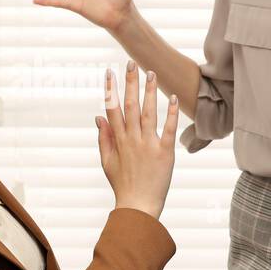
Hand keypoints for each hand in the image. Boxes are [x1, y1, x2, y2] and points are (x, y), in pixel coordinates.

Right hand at [96, 61, 177, 219]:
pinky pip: (168, 129)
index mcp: (118, 141)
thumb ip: (104, 138)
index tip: (110, 72)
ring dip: (149, 92)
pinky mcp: (164, 153)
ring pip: (147, 113)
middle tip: (131, 63)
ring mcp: (148, 145)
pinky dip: (170, 113)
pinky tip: (172, 98)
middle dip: (130, 83)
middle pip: (129, 105)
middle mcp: (132, 139)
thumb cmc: (123, 185)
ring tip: (151, 72)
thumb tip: (98, 116)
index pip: (112, 109)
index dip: (110, 89)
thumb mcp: (107, 162)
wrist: (138, 207)